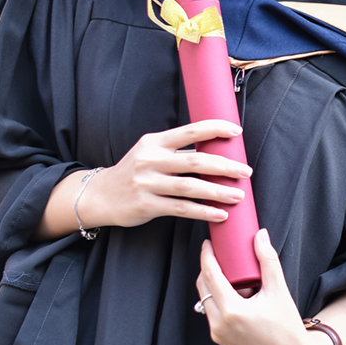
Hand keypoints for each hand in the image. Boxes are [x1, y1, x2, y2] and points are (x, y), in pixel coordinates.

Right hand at [38, 119, 249, 237]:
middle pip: (195, 161)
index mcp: (155, 142)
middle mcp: (150, 160)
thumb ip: (177, 151)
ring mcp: (147, 183)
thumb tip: (217, 152)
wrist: (99, 195)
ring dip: (218, 192)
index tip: (237, 131)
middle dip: (224, 166)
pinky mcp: (146, 205)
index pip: (190, 131)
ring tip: (238, 195)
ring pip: (190, 187)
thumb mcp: (150, 153)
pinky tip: (220, 214)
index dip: (215, 129)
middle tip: (246, 171)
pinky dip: (203, 212)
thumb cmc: (134, 172)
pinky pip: (181, 209)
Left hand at [197, 231, 333, 344]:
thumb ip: (267, 260)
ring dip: (213, 285)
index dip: (207, 256)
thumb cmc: (287, 325)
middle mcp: (219, 323)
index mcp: (232, 310)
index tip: (208, 243)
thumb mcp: (278, 290)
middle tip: (218, 254)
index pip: (210, 275)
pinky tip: (235, 294)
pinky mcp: (220, 339)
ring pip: (206, 300)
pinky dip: (219, 299)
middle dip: (208, 268)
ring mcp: (217, 333)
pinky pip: (212, 313)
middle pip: (203, 287)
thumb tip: (260, 235)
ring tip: (232, 275)